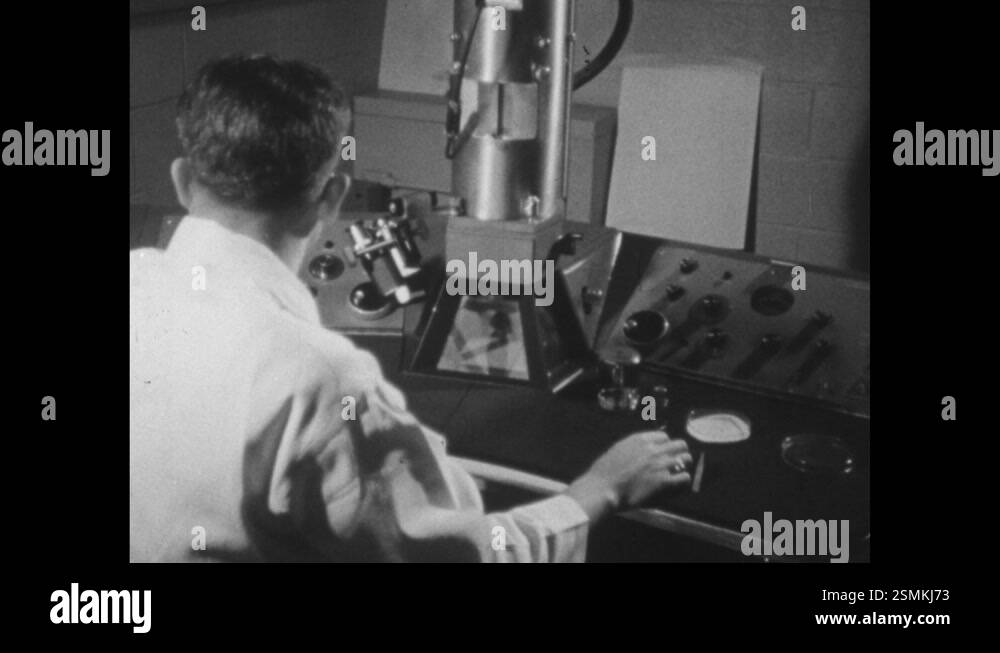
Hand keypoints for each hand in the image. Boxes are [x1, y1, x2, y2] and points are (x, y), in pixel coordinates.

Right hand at [566, 430, 691, 520]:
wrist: (602, 488)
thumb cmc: (603, 473)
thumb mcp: (617, 450)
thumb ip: (632, 448)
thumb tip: (640, 451)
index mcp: (641, 440)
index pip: (664, 437)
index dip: (664, 447)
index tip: (662, 456)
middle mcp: (654, 449)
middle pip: (679, 445)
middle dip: (678, 454)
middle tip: (675, 465)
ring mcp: (661, 465)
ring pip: (686, 459)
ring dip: (682, 467)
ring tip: (677, 476)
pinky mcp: (664, 482)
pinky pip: (685, 478)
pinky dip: (683, 482)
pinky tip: (676, 487)